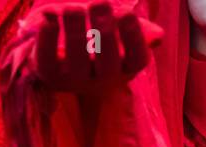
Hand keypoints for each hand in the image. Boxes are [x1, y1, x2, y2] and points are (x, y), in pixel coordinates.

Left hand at [33, 2, 161, 92]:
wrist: (59, 54)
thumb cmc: (94, 39)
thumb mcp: (117, 33)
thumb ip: (137, 31)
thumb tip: (158, 36)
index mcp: (125, 69)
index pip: (137, 60)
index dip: (133, 38)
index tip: (126, 13)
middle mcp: (103, 80)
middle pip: (108, 64)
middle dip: (105, 34)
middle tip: (100, 5)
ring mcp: (75, 81)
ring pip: (77, 62)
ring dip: (75, 32)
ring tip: (73, 8)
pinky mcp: (50, 76)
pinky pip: (47, 60)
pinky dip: (47, 38)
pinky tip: (49, 16)